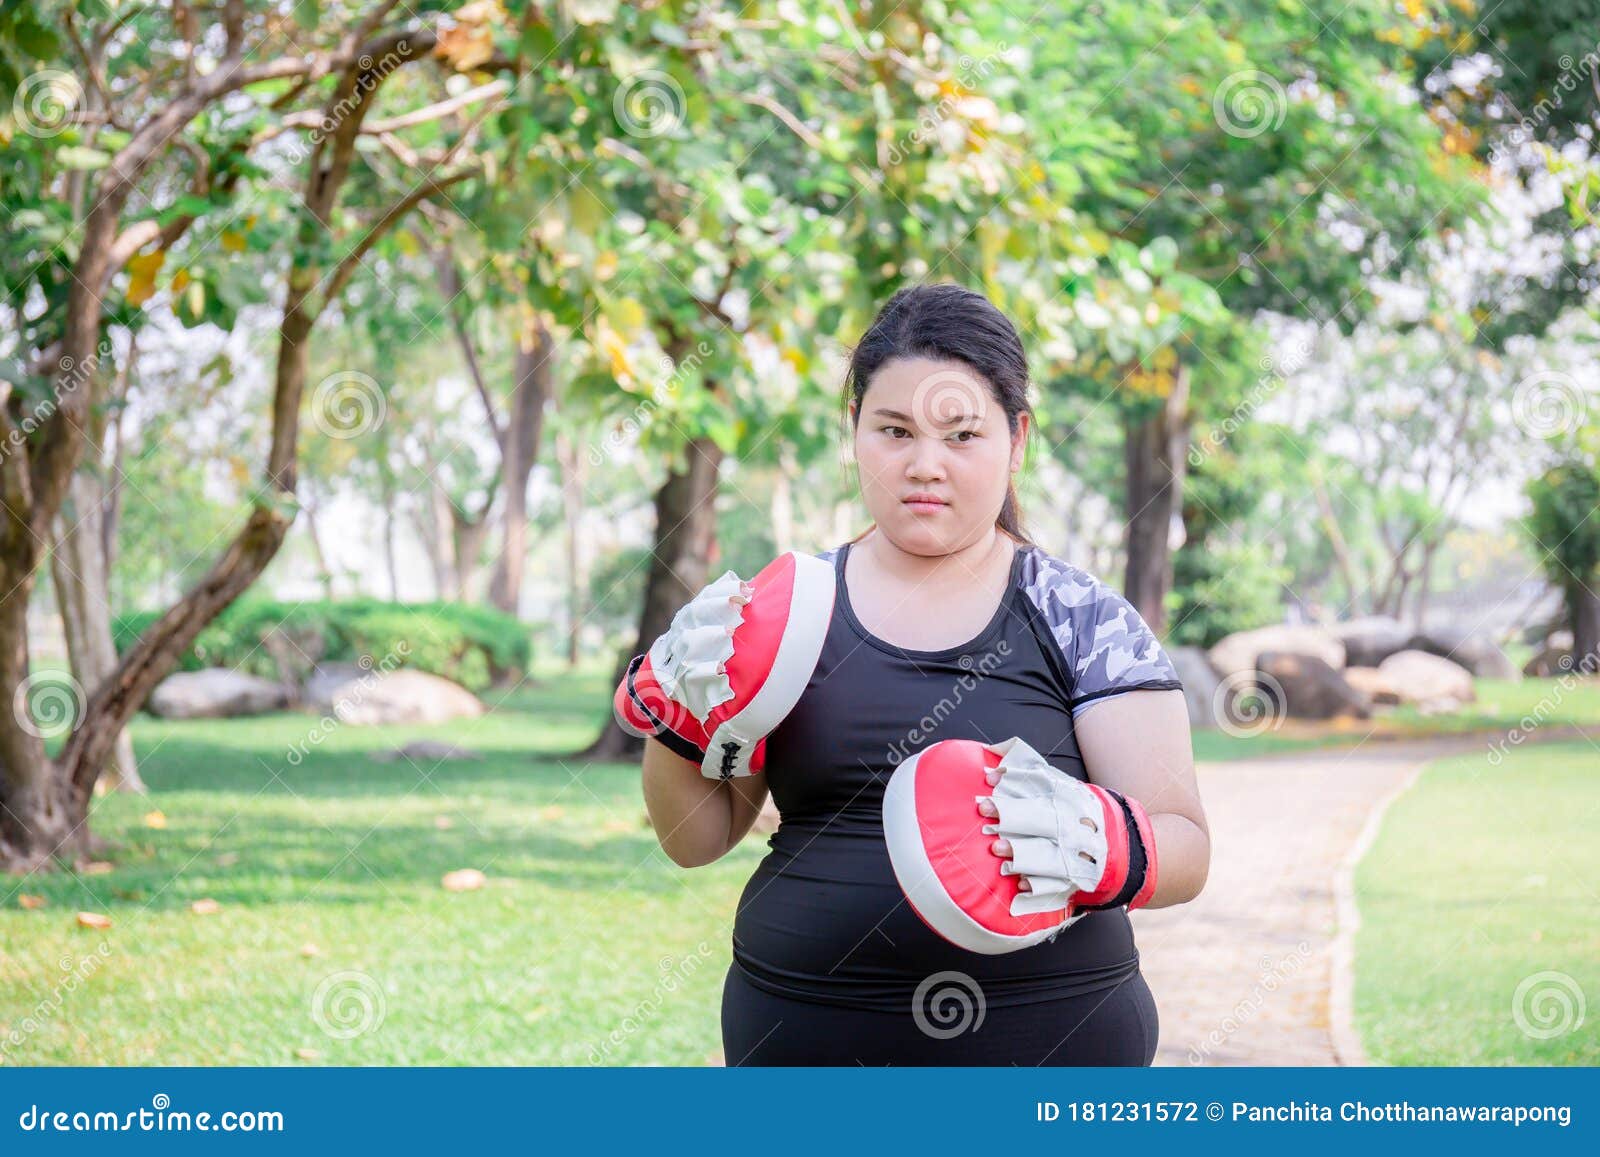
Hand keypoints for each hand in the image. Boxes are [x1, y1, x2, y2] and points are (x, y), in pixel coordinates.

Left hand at [974, 736, 1157, 916]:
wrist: (1126, 849)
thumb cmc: (1081, 814)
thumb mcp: (1065, 787)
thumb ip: (1032, 771)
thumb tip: (993, 752)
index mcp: (1068, 800)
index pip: (1039, 789)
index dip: (1013, 783)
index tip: (989, 780)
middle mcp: (1072, 826)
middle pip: (1041, 819)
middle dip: (1012, 815)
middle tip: (985, 812)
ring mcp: (1076, 855)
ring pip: (1046, 854)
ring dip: (1022, 852)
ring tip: (997, 850)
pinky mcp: (1076, 880)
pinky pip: (1057, 886)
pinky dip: (1040, 887)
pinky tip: (1021, 885)